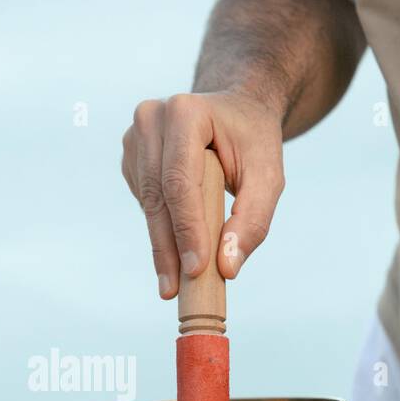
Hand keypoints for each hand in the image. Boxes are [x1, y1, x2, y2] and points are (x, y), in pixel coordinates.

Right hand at [120, 90, 285, 296]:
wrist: (236, 110)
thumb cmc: (254, 142)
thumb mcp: (268, 177)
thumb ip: (252, 221)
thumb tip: (227, 268)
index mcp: (186, 112)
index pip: (180, 181)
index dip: (187, 229)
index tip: (196, 270)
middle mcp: (152, 118)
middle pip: (157, 196)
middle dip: (168, 247)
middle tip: (175, 290)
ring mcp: (135, 136)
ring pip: (147, 203)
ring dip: (161, 243)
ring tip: (175, 281)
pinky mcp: (131, 155)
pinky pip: (144, 201)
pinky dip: (160, 226)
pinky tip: (176, 237)